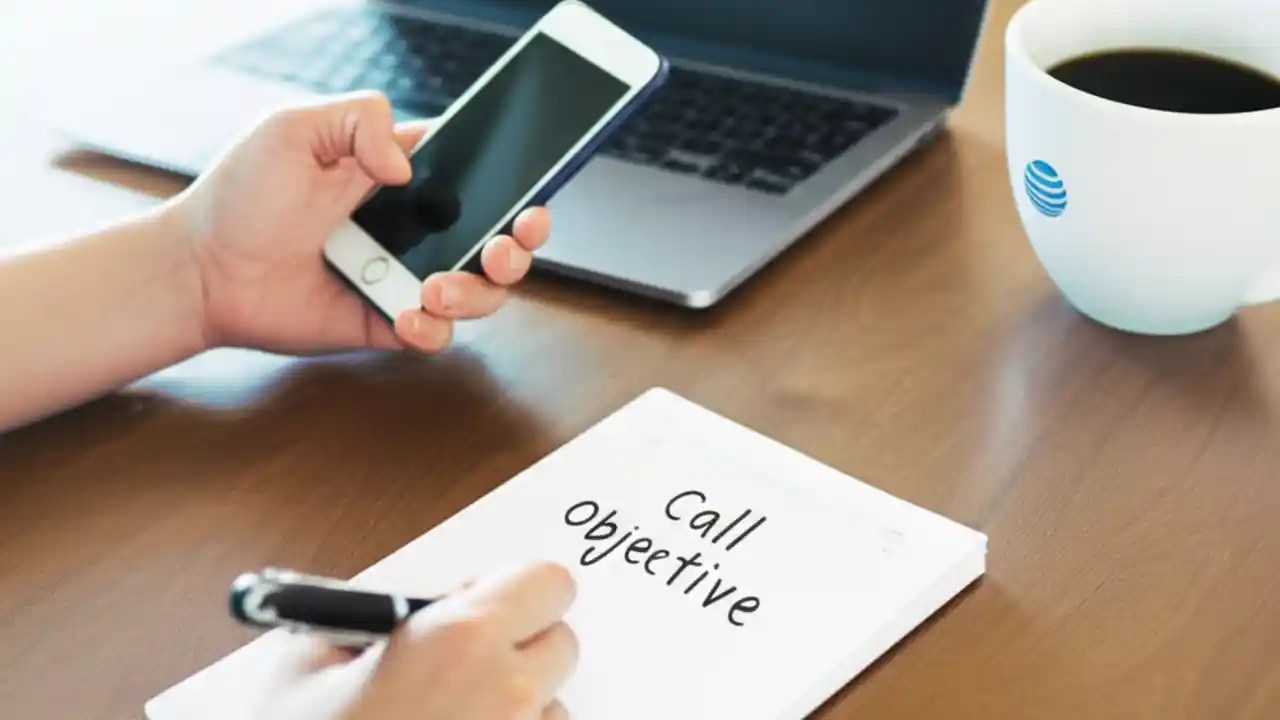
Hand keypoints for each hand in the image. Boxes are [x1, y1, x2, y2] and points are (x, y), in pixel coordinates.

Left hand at [172, 92, 549, 353]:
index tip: (529, 195)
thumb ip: (359, 118)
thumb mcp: (295, 128)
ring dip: (478, 291)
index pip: (481, 179)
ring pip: (481, 292)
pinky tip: (410, 315)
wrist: (203, 269)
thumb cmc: (243, 195)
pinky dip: (434, 329)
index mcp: (405, 179)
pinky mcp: (388, 323)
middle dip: (521, 244)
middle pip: (500, 240)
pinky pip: (437, 334)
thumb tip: (406, 166)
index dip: (517, 187)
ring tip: (437, 286)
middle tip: (506, 243)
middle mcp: (416, 230)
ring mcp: (407, 278)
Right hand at [261, 562, 577, 719]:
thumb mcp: (310, 656)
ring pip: (553, 704)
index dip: (518, 588)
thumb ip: (380, 614)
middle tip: (462, 663)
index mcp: (460, 637)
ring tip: (450, 716)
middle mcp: (506, 691)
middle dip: (519, 644)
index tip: (485, 601)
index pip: (550, 582)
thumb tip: (419, 608)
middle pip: (561, 643)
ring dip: (517, 703)